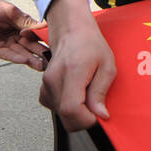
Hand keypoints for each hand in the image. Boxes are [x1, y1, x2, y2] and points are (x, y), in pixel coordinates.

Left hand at [0, 0, 47, 69]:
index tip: (52, 44)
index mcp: (19, 23)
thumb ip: (25, 21)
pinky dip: (17, 58)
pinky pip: (8, 55)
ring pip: (21, 52)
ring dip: (31, 58)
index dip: (43, 38)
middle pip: (30, 45)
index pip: (35, 33)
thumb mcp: (9, 11)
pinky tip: (26, 60)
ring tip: (40, 64)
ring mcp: (5, 43)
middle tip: (49, 58)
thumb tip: (42, 26)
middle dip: (40, 52)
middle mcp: (14, 34)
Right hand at [38, 0, 116, 129]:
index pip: (71, 110)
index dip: (86, 120)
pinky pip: (54, 107)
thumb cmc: (90, 44)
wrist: (71, 30)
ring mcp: (46, 84)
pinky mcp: (44, 87)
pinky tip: (76, 94)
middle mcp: (54, 80)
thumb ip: (101, 92)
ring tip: (86, 94)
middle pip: (65, 117)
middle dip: (83, 119)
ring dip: (76, 112)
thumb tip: (100, 114)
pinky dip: (66, 106)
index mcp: (71, 73)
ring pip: (60, 114)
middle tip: (95, 106)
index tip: (98, 115)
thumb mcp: (106, 66)